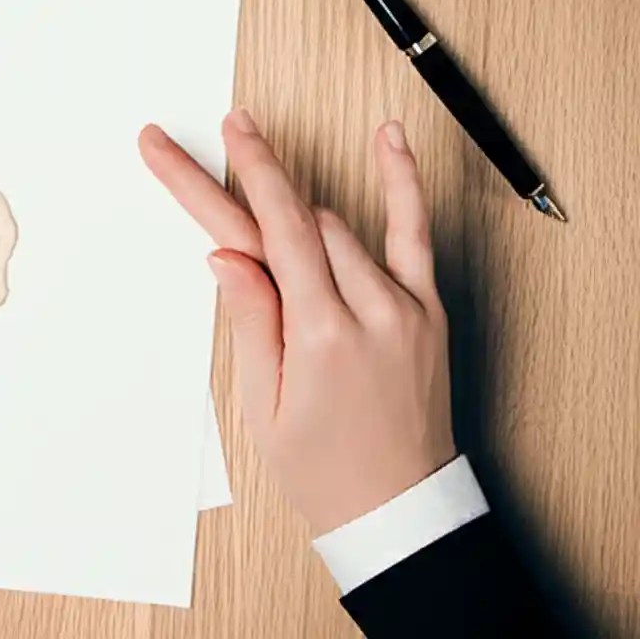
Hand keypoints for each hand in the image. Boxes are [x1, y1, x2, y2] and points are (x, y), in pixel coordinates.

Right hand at [140, 109, 455, 533]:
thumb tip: (224, 255)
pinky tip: (388, 140)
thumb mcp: (264, 406)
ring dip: (299, 218)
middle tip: (222, 135)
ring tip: (269, 224)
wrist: (398, 509)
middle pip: (299, 219)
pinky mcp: (428, 308)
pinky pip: (416, 233)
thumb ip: (250, 321)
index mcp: (320, 335)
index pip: (269, 232)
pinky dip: (402, 183)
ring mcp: (406, 305)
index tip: (213, 133)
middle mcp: (369, 309)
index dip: (236, 174)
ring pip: (340, 226)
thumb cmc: (323, 469)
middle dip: (256, 179)